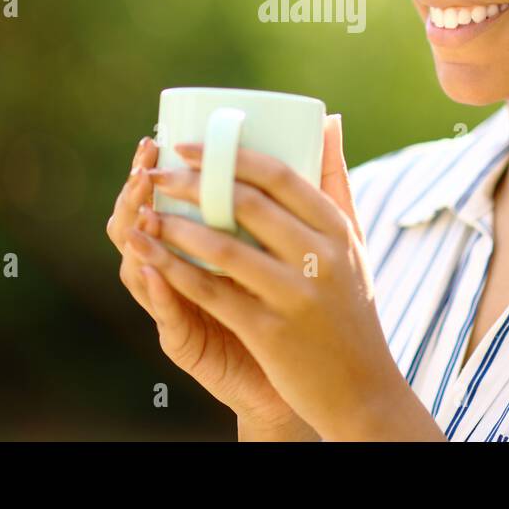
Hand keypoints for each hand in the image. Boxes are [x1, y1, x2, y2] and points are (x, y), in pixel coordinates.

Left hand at [131, 115, 442, 440]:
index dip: (229, 155)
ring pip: (225, 248)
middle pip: (247, 204)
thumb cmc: (350, 306)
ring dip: (176, 226)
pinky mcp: (271, 332)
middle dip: (192, 183)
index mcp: (337, 229)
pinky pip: (214, 294)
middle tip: (155, 173)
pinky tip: (149, 257)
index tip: (186, 146)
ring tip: (145, 212)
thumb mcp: (353, 242)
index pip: (280, 175)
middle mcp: (320, 257)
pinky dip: (176, 272)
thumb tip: (330, 119)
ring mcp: (296, 296)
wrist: (363, 389)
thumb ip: (335, 181)